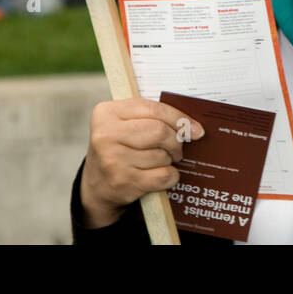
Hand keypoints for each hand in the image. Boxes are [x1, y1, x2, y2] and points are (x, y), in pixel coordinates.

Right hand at [78, 98, 203, 229]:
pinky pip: (162, 176)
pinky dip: (170, 176)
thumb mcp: (125, 124)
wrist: (97, 185)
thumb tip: (194, 128)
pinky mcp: (123, 182)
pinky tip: (163, 174)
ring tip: (162, 161)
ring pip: (162, 155)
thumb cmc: (119, 147)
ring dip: (169, 160)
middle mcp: (106, 135)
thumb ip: (152, 117)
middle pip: (159, 131)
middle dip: (175, 141)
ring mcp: (113, 160)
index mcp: (106, 113)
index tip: (195, 129)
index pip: (153, 108)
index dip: (178, 118)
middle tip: (177, 148)